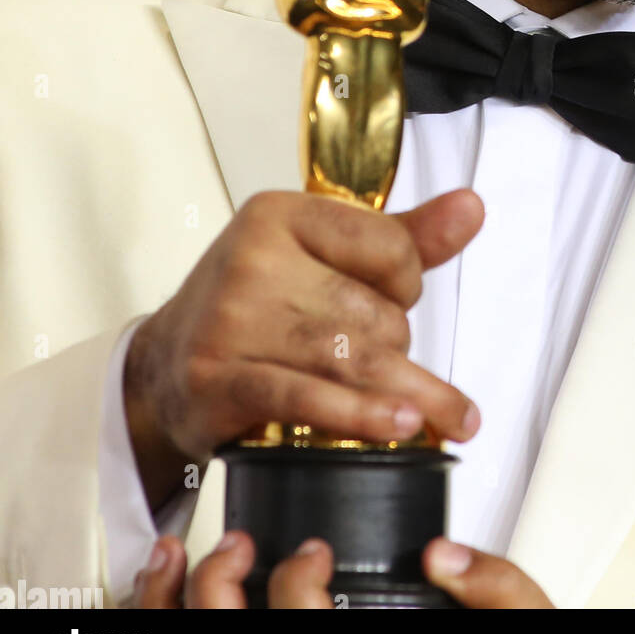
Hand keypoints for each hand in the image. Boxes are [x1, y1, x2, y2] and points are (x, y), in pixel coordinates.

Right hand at [123, 188, 484, 509]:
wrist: (163, 367)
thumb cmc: (254, 306)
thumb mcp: (322, 256)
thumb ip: (404, 236)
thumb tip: (470, 209)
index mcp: (281, 214)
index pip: (389, 245)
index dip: (408, 280)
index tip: (395, 297)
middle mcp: (253, 258)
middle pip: (374, 310)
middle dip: (396, 343)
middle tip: (380, 359)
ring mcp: (233, 320)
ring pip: (352, 357)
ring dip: (406, 391)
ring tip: (445, 416)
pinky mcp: (221, 379)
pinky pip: (307, 396)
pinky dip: (360, 414)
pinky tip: (400, 424)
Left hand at [134, 533, 553, 608]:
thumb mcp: (520, 633)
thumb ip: (499, 590)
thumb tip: (443, 556)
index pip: (299, 622)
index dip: (298, 572)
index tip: (316, 550)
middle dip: (221, 579)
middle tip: (246, 545)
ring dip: (169, 601)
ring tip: (178, 557)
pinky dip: (164, 625)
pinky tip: (170, 598)